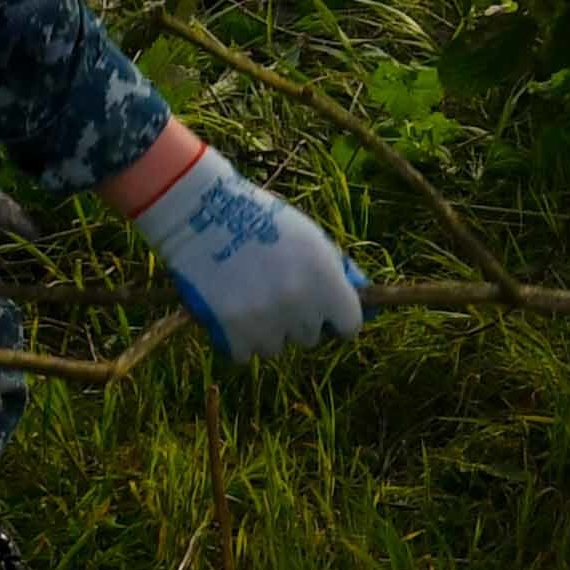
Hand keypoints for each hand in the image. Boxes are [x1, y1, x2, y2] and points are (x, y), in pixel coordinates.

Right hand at [131, 147, 368, 359]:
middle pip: (310, 338)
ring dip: (266, 331)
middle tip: (275, 291)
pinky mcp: (233, 335)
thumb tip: (366, 303)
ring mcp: (267, 323)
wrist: (204, 214)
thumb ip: (337, 274)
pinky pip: (245, 354)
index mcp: (325, 280)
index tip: (324, 312)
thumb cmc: (263, 221)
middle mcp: (301, 306)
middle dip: (297, 320)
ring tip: (249, 295)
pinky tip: (230, 307)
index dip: (336, 318)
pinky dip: (237, 339)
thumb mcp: (312, 239)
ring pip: (276, 347)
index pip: (349, 325)